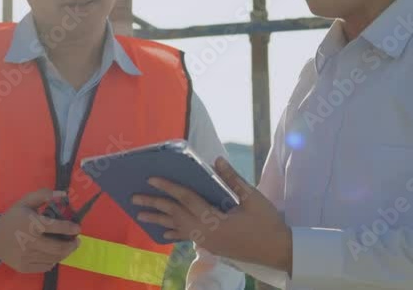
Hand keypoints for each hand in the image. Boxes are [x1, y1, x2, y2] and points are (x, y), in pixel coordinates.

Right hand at [0, 189, 81, 272]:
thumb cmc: (13, 218)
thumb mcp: (25, 202)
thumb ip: (43, 195)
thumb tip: (63, 194)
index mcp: (30, 224)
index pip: (55, 227)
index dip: (69, 228)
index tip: (78, 229)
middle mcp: (28, 241)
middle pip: (58, 247)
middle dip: (72, 245)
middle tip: (77, 241)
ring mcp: (26, 256)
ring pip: (53, 258)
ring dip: (64, 253)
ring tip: (68, 247)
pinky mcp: (24, 267)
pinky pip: (45, 266)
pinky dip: (54, 261)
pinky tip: (55, 255)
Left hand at [132, 157, 292, 272]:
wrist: (278, 251)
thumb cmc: (267, 223)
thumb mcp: (253, 198)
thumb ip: (233, 179)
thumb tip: (216, 160)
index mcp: (216, 220)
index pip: (187, 200)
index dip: (168, 187)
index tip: (151, 178)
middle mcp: (207, 233)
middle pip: (175, 215)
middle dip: (154, 204)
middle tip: (134, 197)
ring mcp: (207, 242)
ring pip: (177, 227)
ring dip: (158, 219)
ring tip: (139, 214)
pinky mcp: (211, 246)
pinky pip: (186, 237)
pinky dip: (172, 231)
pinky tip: (162, 230)